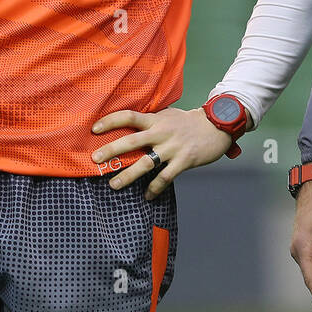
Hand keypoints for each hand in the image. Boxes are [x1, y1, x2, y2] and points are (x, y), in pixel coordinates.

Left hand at [90, 106, 233, 199]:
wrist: (217, 125)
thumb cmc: (190, 121)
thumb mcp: (169, 115)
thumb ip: (151, 120)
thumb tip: (130, 125)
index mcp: (156, 120)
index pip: (128, 117)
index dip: (110, 121)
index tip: (94, 129)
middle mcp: (161, 132)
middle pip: (132, 141)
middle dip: (112, 150)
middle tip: (95, 159)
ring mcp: (172, 147)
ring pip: (146, 163)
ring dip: (128, 175)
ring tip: (114, 185)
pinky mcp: (184, 160)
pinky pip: (165, 177)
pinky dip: (154, 188)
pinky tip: (147, 196)